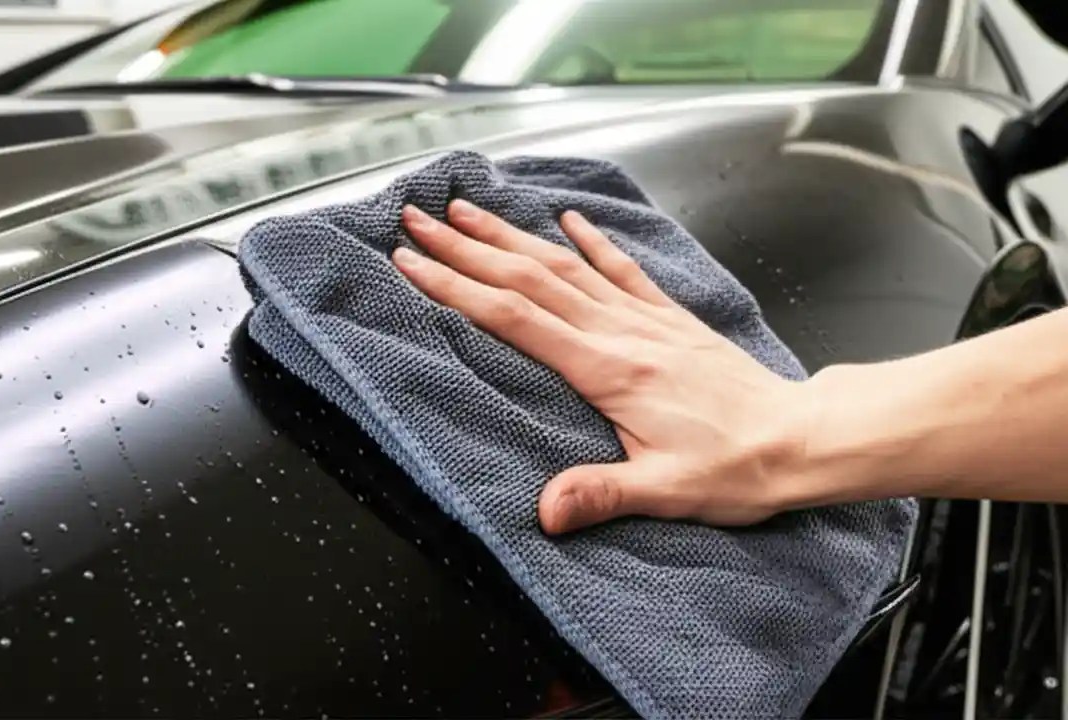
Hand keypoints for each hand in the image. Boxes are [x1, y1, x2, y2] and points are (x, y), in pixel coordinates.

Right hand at [393, 200, 813, 533]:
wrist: (802, 440)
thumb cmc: (737, 468)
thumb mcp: (666, 492)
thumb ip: (602, 494)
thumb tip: (545, 511)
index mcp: (608, 369)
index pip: (514, 318)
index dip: (456, 288)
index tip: (412, 264)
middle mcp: (621, 332)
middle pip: (527, 278)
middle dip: (466, 249)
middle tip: (418, 221)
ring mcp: (646, 319)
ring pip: (565, 265)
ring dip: (512, 235)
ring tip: (470, 210)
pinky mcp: (670, 320)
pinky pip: (622, 270)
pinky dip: (591, 241)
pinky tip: (570, 220)